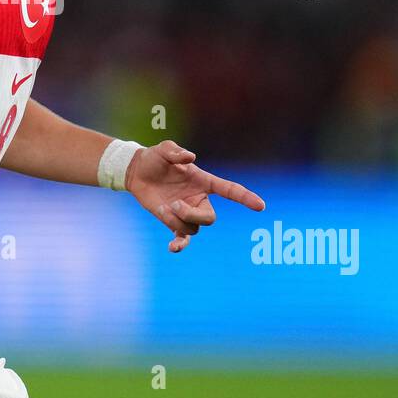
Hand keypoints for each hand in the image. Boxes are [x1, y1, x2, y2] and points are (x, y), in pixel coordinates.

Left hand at [124, 139, 264, 252]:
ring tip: (163, 207)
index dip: (245, 197)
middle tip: (174, 204)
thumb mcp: (163, 150)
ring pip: (193, 228)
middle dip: (192, 215)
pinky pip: (182, 239)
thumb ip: (175, 151)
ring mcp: (186, 212)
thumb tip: (189, 157)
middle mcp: (198, 199)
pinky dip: (179, 245)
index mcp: (203, 182)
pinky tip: (172, 247)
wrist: (137, 172)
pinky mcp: (172, 222)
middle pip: (210, 218)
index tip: (260, 206)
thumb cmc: (155, 158)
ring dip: (176, 220)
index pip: (229, 190)